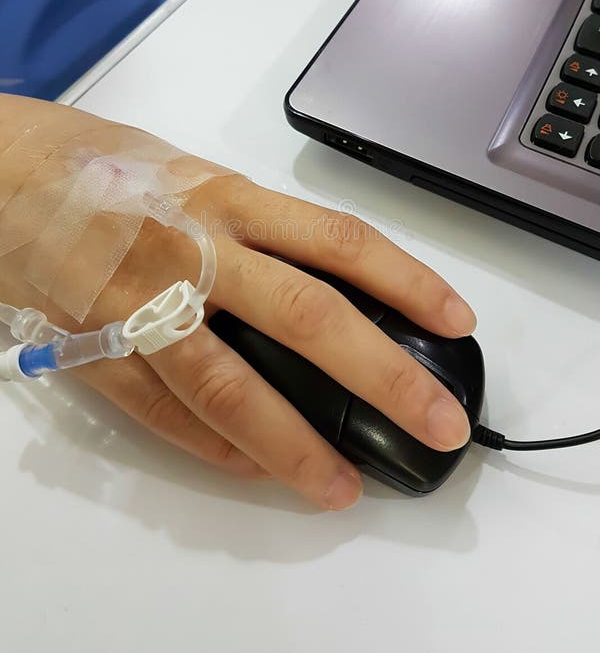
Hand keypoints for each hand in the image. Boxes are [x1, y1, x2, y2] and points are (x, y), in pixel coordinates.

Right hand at [0, 99, 475, 509]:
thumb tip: (324, 275)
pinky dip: (213, 448)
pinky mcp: (95, 350)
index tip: (455, 320)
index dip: (406, 280)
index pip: (337, 240)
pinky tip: (255, 467)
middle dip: (381, 375)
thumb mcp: (192, 176)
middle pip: (305, 316)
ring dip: (293, 443)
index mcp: (225, 199)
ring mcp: (141, 306)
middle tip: (434, 423)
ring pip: (230, 384)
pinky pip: (163, 413)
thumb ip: (253, 224)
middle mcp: (193, 251)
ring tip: (340, 485)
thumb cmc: (101, 167)